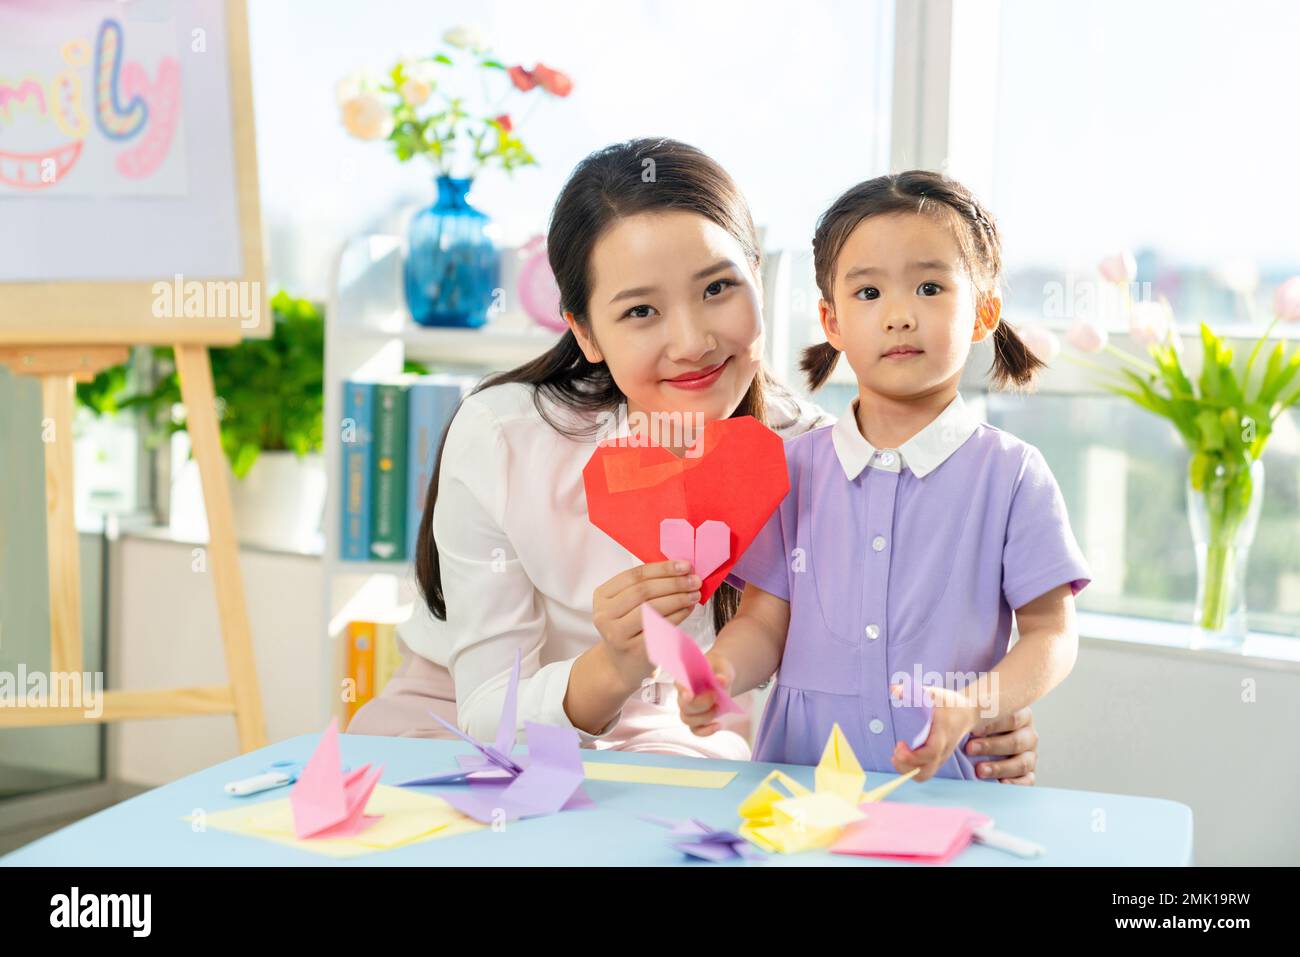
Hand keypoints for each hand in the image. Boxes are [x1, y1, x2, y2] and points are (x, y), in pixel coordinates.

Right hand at [591, 561, 700, 691]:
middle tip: (695, 580)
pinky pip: (660, 627)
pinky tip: (688, 609)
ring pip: (652, 608)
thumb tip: (681, 569)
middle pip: (643, 591)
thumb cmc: (630, 628)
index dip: (662, 568)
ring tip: (695, 593)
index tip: (685, 565)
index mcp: (602, 596)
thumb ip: (646, 585)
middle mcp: (604, 614)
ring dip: (678, 598)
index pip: (634, 575)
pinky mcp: (634, 650)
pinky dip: (678, 615)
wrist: (621, 665)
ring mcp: (617, 634)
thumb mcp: (627, 604)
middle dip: (673, 583)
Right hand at [676, 651, 735, 735]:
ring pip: (687, 720)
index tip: (689, 696)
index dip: (682, 692)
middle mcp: (683, 695)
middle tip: (715, 696)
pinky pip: (695, 730)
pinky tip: (718, 725)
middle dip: (701, 704)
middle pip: (684, 706)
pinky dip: (706, 731)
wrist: (721, 679)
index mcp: (685, 678)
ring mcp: (688, 709)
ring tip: (718, 707)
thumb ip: (722, 673)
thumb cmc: (717, 669)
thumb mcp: (722, 667)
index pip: (679, 685)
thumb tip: (721, 680)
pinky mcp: (697, 720)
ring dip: (705, 717)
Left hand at [889, 684, 979, 781]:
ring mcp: (940, 757)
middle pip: (925, 771)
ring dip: (906, 769)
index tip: (899, 744)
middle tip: (895, 752)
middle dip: (905, 767)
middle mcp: (943, 750)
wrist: (968, 713)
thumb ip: (912, 691)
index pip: (931, 752)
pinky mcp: (937, 760)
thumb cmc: (949, 703)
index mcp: (942, 733)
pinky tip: (903, 755)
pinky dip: (910, 768)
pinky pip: (923, 772)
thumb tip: (893, 689)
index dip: (912, 754)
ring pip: (924, 775)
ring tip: (897, 754)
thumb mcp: (933, 693)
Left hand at [963, 705, 1038, 784]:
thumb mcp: (979, 717)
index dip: (993, 725)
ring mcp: (1031, 756)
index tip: (973, 730)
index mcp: (1021, 715)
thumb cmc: (978, 726)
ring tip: (979, 770)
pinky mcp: (1029, 774)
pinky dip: (1014, 783)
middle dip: (991, 746)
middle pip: (1016, 741)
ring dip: (999, 767)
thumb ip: (974, 716)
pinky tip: (999, 783)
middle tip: (969, 749)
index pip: (1013, 718)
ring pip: (1022, 763)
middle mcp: (1029, 735)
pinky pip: (1027, 781)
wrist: (985, 744)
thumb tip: (958, 717)